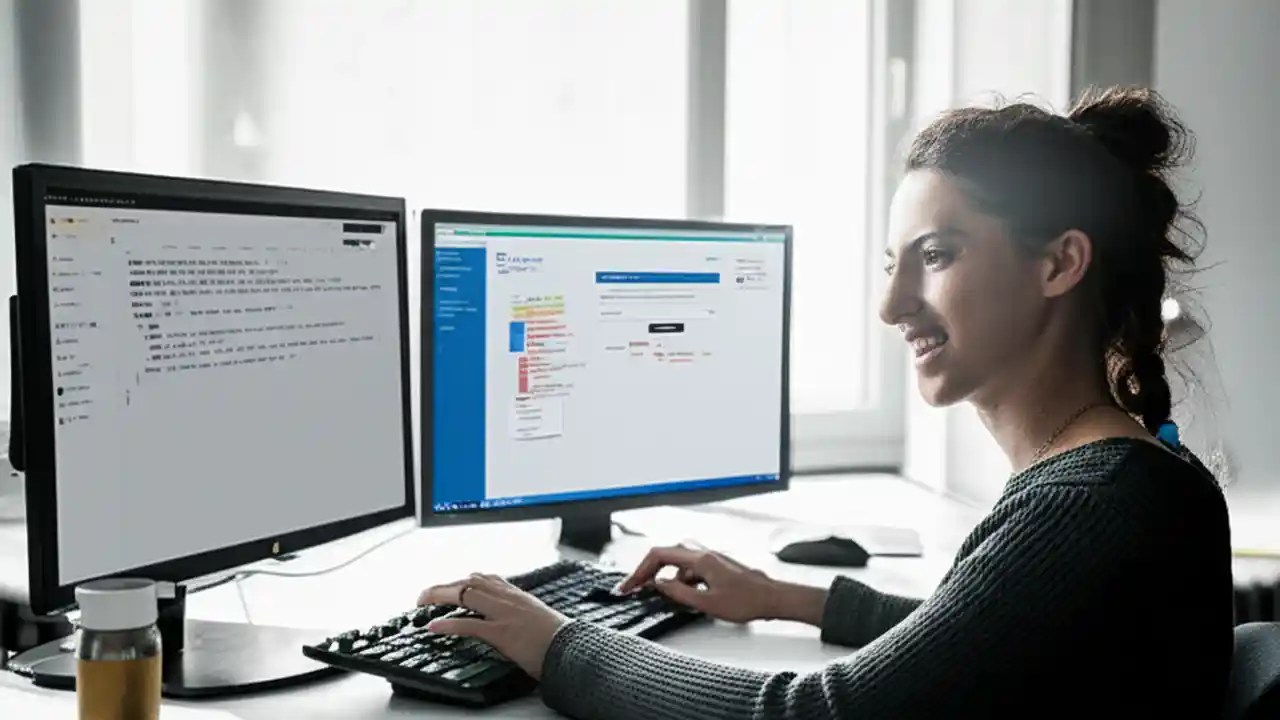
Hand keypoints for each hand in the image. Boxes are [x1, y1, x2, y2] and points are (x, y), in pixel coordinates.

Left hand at [416, 573, 567, 679]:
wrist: (572, 648)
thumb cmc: (560, 638)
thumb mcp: (540, 618)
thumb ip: (523, 614)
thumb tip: (515, 620)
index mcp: (518, 595)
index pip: (486, 578)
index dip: (464, 580)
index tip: (451, 585)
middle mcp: (509, 599)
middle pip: (470, 582)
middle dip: (445, 586)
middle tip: (426, 594)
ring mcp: (504, 614)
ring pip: (465, 595)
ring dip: (439, 596)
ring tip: (422, 601)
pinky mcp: (501, 632)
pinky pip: (468, 623)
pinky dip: (447, 623)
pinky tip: (433, 626)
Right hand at [616, 545, 786, 623]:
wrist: (773, 598)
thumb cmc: (746, 601)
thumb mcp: (707, 603)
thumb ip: (679, 592)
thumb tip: (658, 584)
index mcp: (699, 559)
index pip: (659, 555)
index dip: (640, 570)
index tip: (629, 585)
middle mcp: (703, 554)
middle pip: (665, 555)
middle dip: (646, 571)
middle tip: (633, 588)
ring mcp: (710, 559)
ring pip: (677, 562)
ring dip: (662, 575)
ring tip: (652, 592)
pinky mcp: (716, 567)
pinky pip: (689, 569)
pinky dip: (677, 579)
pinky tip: (679, 593)